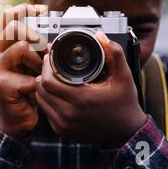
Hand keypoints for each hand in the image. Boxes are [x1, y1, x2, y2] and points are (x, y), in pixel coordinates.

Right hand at [0, 3, 47, 138]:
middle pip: (14, 27)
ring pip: (21, 48)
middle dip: (35, 35)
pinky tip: (36, 91)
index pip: (8, 16)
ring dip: (38, 61)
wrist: (16, 117)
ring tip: (40, 74)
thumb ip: (38, 47)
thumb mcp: (33, 63)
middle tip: (45, 50)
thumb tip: (57, 32)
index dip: (24, 8)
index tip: (42, 10)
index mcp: (4, 44)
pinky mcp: (1, 84)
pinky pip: (28, 76)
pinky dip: (38, 84)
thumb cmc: (27, 87)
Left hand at [35, 31, 146, 147]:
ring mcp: (64, 125)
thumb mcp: (124, 76)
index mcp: (82, 99)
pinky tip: (55, 92)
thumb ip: (114, 53)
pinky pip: (45, 111)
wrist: (127, 132)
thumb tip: (100, 36)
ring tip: (52, 77)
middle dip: (43, 74)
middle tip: (50, 65)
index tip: (51, 57)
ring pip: (41, 100)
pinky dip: (47, 100)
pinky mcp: (62, 131)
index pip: (48, 81)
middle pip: (40, 89)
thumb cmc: (124, 103)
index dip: (46, 66)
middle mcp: (70, 114)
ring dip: (43, 87)